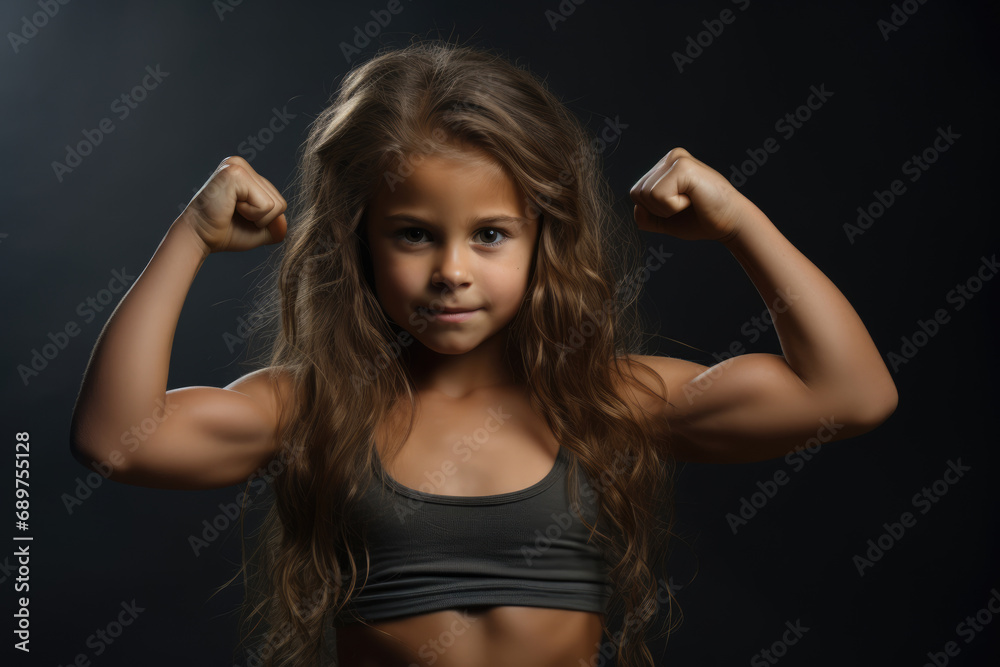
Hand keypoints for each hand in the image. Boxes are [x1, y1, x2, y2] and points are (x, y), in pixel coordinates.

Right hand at [177, 156, 287, 253]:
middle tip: (235, 215)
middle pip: (280, 203)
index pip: (278, 201)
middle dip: (262, 219)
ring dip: (257, 218)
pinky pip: (266, 205)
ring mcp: (238, 166)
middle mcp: (241, 164)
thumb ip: (278, 224)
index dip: (264, 220)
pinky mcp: (236, 174)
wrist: (198, 237)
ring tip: (233, 211)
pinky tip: (231, 208)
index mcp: (246, 174)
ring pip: (276, 204)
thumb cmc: (223, 232)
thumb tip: (285, 222)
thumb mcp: (258, 229)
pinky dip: (252, 215)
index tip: (238, 217)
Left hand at [629, 147, 752, 241]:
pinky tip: (693, 199)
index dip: (653, 211)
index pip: (636, 194)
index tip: (680, 207)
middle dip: (658, 210)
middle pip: (636, 194)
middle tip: (685, 205)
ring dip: (667, 208)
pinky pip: (658, 196)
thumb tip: (636, 207)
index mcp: (665, 166)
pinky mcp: (683, 166)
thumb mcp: (665, 219)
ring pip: (645, 195)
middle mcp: (670, 157)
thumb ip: (645, 215)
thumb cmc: (700, 220)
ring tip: (690, 201)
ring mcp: (676, 158)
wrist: (730, 223)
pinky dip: (673, 206)